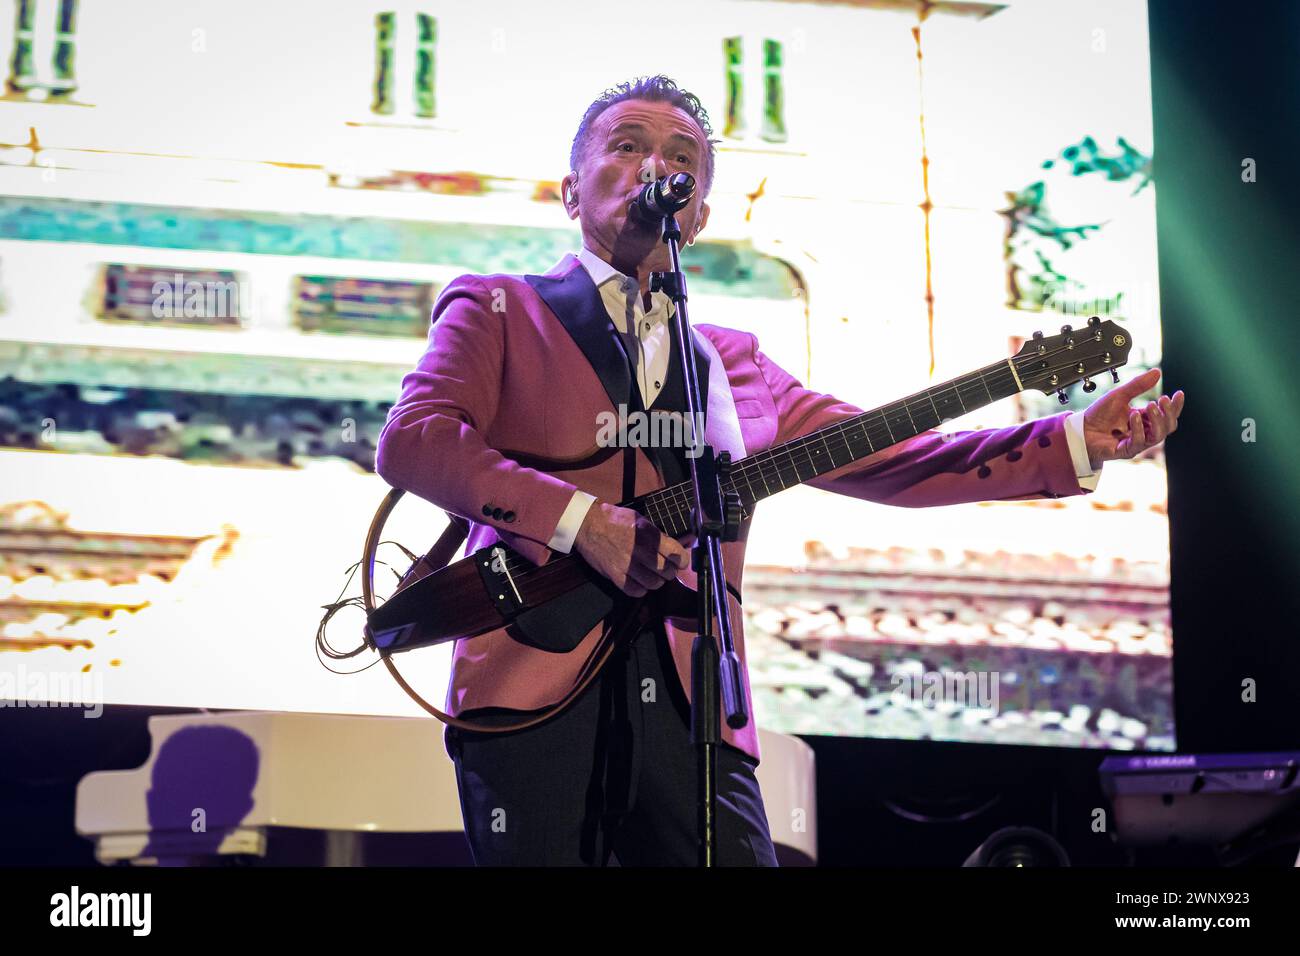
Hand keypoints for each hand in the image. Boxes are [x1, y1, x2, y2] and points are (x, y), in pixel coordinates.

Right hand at [573, 500, 689, 597]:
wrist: (588, 524)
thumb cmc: (616, 520)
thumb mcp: (641, 519)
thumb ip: (657, 535)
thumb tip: (674, 549)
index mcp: (648, 534)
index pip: (676, 554)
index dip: (683, 561)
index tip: (681, 562)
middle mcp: (640, 550)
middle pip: (666, 571)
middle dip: (669, 572)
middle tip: (665, 569)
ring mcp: (626, 564)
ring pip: (653, 583)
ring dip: (656, 581)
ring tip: (652, 576)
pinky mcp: (614, 575)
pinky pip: (634, 590)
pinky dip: (641, 589)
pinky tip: (639, 582)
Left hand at [1082, 367, 1184, 468]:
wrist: (1080, 429)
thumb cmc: (1098, 415)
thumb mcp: (1119, 395)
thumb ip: (1138, 385)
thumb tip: (1156, 372)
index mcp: (1144, 419)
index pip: (1166, 415)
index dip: (1175, 406)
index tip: (1178, 393)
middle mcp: (1143, 432)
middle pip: (1168, 427)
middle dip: (1168, 413)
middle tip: (1162, 399)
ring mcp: (1136, 442)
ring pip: (1158, 436)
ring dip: (1156, 420)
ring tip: (1150, 405)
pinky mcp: (1126, 451)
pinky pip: (1139, 442)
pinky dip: (1138, 428)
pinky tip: (1134, 416)